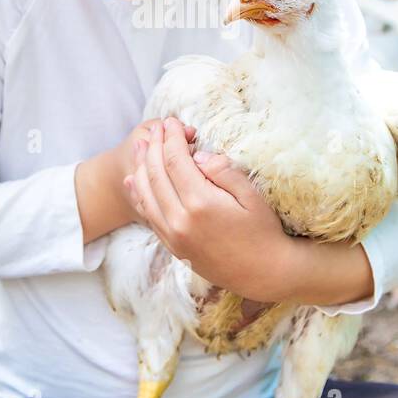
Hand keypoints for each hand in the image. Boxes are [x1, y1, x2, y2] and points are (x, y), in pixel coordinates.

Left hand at [123, 116, 294, 301]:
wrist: (264, 275)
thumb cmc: (263, 232)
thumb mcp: (252, 196)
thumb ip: (224, 172)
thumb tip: (199, 156)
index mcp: (201, 203)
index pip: (176, 161)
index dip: (171, 138)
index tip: (172, 122)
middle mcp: (180, 220)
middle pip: (156, 175)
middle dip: (154, 147)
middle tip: (156, 128)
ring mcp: (173, 236)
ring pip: (146, 194)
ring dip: (140, 166)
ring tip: (140, 145)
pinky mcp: (172, 247)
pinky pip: (148, 216)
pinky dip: (138, 194)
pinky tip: (133, 180)